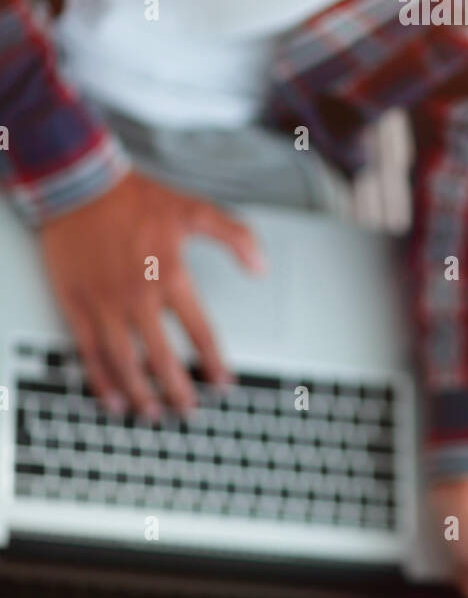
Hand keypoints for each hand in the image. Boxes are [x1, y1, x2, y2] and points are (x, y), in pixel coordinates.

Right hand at [38, 170, 265, 417]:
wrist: (82, 185)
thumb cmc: (136, 198)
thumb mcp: (194, 210)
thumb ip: (234, 237)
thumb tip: (261, 266)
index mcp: (171, 276)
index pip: (200, 331)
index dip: (213, 361)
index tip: (223, 381)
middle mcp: (138, 296)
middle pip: (163, 357)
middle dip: (179, 390)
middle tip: (189, 410)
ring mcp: (105, 304)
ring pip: (126, 362)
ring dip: (141, 392)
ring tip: (153, 413)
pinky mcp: (76, 304)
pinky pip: (89, 352)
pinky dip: (100, 379)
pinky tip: (111, 397)